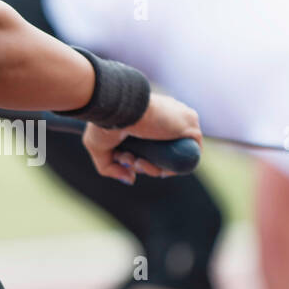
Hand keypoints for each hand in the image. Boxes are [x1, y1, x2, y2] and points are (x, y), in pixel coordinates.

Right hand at [83, 93, 201, 183]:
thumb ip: (111, 167)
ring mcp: (180, 121)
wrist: (117, 109)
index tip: (124, 159)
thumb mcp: (98, 147)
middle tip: (128, 159)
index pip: (152, 146)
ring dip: (155, 169)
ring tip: (137, 161)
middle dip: (143, 164)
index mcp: (150, 118)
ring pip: (174, 156)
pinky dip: (173, 167)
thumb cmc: (104, 122)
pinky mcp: (190, 124)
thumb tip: (131, 179)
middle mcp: (166, 118)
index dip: (138, 160)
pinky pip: (189, 155)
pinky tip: (153, 165)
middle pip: (162, 154)